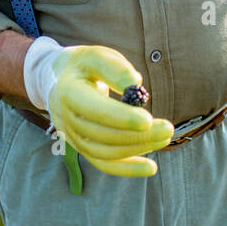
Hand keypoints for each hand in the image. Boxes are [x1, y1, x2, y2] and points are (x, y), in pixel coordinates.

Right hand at [45, 45, 173, 176]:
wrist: (58, 81)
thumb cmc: (84, 66)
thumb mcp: (96, 56)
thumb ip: (114, 67)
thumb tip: (135, 83)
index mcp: (69, 92)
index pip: (94, 109)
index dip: (121, 117)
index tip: (148, 119)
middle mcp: (67, 118)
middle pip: (103, 134)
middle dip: (138, 134)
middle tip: (168, 128)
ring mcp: (72, 137)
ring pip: (106, 152)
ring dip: (137, 148)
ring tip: (165, 138)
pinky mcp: (82, 147)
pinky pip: (104, 163)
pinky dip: (127, 168)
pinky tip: (151, 167)